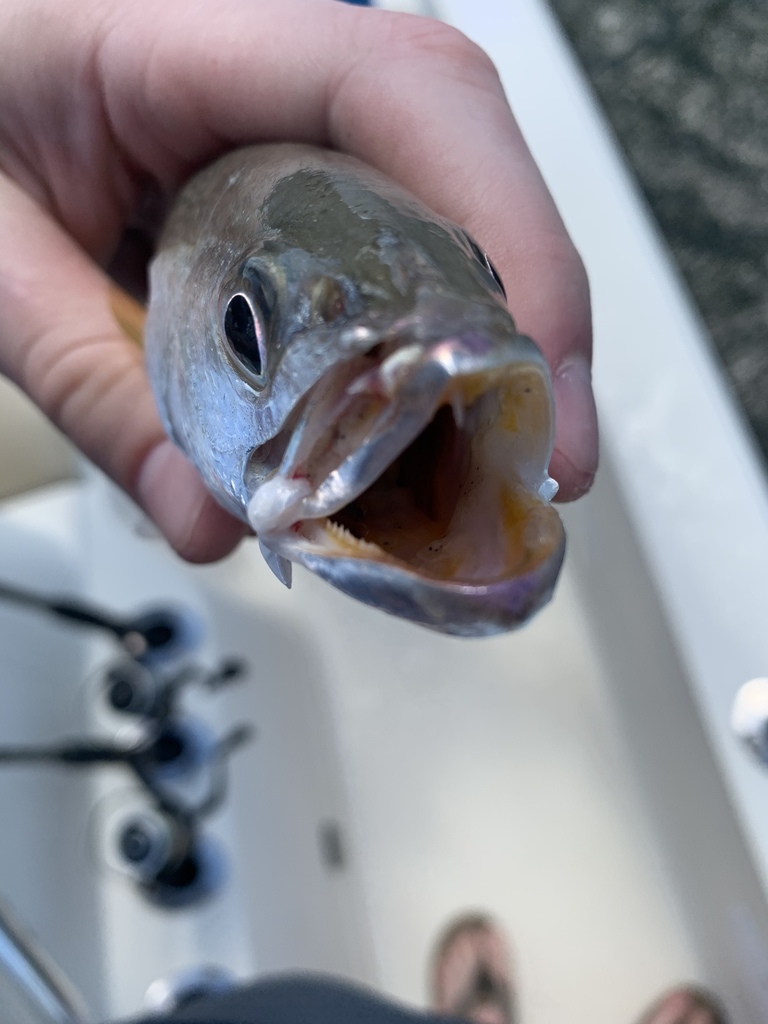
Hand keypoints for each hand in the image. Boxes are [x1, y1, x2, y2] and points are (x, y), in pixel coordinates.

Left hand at [0, 0, 596, 561]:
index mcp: (192, 32)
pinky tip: (425, 418)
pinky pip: (398, 241)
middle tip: (542, 459)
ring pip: (450, 211)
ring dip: (487, 342)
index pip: (405, 91)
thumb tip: (212, 522)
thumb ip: (91, 384)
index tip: (541, 378)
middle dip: (523, 319)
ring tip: (493, 462)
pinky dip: (428, 339)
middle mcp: (277, 66)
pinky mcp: (299, 172)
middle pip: (466, 163)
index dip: (511, 231)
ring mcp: (298, 120)